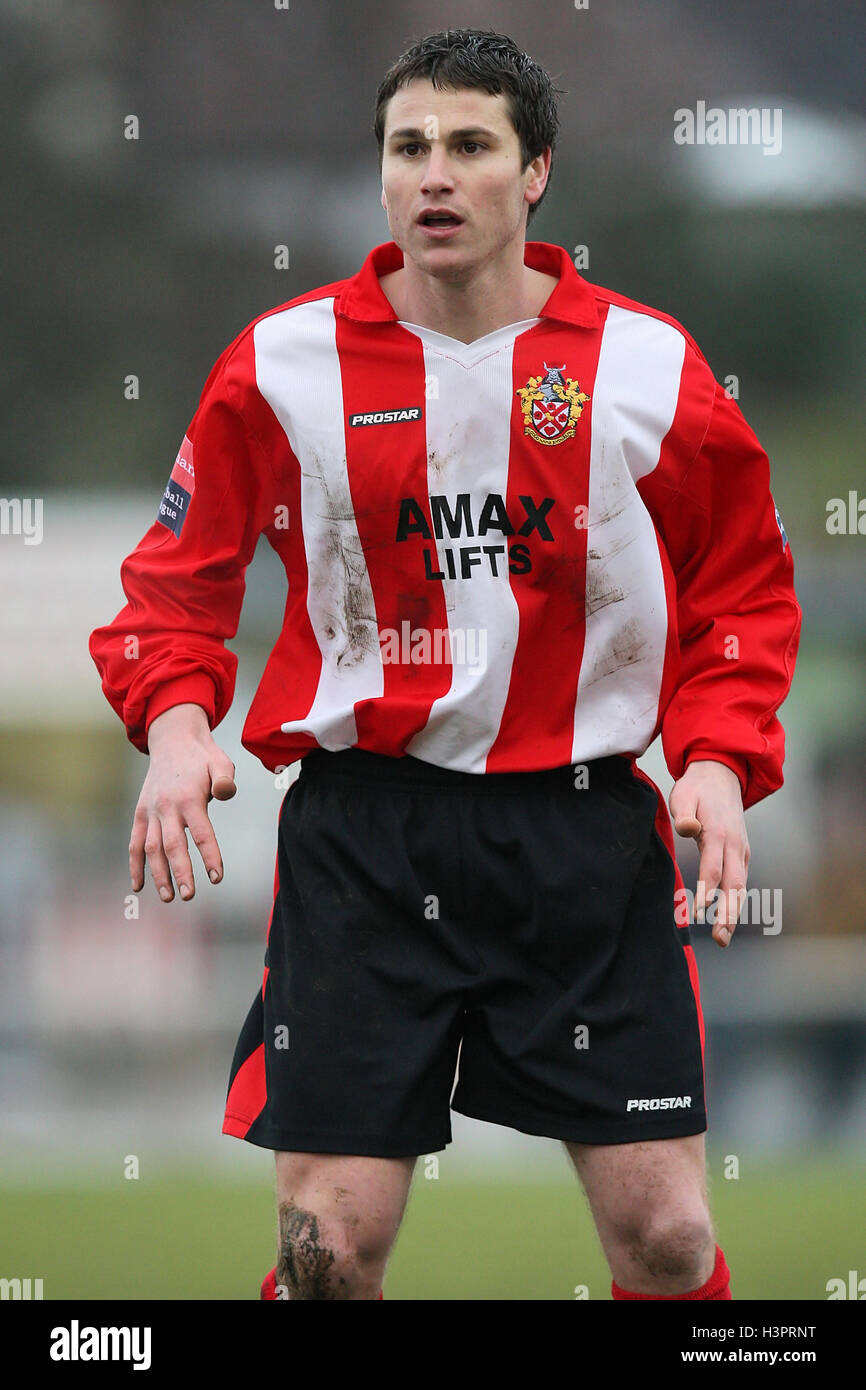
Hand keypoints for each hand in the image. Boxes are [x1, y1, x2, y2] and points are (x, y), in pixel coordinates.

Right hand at [130, 703, 237, 902]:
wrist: (172, 740)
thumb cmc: (202, 757)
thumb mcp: (221, 762)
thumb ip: (225, 779)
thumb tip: (226, 792)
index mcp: (189, 798)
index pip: (201, 833)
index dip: (209, 856)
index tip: (216, 877)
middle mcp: (167, 807)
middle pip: (172, 845)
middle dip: (180, 872)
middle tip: (189, 896)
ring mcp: (150, 811)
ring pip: (151, 848)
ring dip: (157, 874)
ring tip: (168, 897)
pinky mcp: (140, 813)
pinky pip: (134, 842)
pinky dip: (135, 864)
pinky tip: (139, 886)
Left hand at [669, 759, 749, 947]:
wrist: (721, 776)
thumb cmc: (697, 788)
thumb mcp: (684, 794)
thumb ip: (685, 813)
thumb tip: (688, 828)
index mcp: (720, 834)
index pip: (714, 868)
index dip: (708, 890)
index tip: (699, 911)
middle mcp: (735, 846)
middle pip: (734, 885)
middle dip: (728, 913)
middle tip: (720, 938)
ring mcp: (742, 851)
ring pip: (740, 887)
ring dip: (733, 913)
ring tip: (723, 937)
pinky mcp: (741, 854)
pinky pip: (740, 881)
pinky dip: (735, 902)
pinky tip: (727, 920)